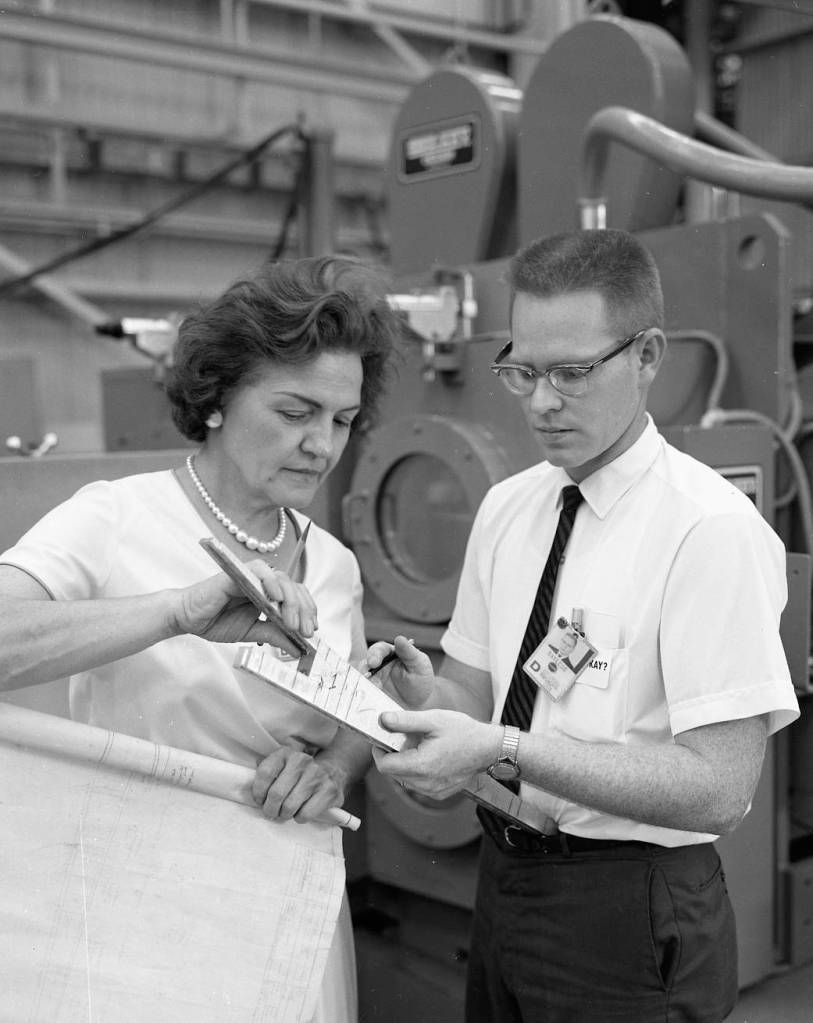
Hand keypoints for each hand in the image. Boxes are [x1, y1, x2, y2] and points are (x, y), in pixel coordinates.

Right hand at [171, 561, 317, 649]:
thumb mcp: (253, 632)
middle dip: (303, 611)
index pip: (297, 596)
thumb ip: (275, 636)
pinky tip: (276, 600)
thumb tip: (298, 648)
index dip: (308, 611)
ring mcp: (253, 574)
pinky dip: (272, 583)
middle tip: (305, 631)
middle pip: (295, 588)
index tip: (311, 630)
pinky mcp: (239, 571)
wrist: (189, 619)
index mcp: (269, 593)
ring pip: (283, 580)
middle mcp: (264, 581)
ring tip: (292, 623)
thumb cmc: (217, 621)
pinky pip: (262, 570)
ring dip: (291, 602)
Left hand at [252, 744, 348, 823]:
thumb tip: (251, 788)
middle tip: (272, 812)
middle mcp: (302, 761)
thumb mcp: (283, 765)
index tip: (260, 800)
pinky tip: (301, 811)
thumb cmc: (300, 774)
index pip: (265, 773)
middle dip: (270, 809)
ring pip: (289, 806)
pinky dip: (299, 818)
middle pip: (276, 793)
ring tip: (286, 812)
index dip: (258, 792)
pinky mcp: (329, 792)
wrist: (334, 771)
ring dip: (284, 815)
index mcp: (286, 753)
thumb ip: (267, 772)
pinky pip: (305, 814)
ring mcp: (317, 776)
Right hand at [365, 635, 433, 708]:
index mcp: (390, 654)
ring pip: (362, 677)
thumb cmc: (421, 679)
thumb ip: (408, 652)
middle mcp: (379, 665)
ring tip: (375, 689)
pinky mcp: (371, 693)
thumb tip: (399, 638)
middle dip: (365, 669)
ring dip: (365, 682)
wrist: (419, 703)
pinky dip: (364, 693)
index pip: (379, 650)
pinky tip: (371, 697)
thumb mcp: (419, 664)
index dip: (374, 655)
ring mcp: (373, 679)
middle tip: (367, 676)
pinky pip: (364, 691)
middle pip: (366, 663)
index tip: (374, 663)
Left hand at [374, 709, 502, 799]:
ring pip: (404, 780)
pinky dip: (416, 773)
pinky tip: (428, 758)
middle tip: (403, 740)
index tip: (382, 739)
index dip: (379, 751)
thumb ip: (405, 721)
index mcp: (421, 765)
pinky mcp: (439, 794)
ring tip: (417, 748)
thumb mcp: (433, 719)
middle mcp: (425, 783)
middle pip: (392, 773)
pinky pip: (417, 785)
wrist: (488, 748)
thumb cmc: (463, 732)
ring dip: (404, 765)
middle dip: (392, 756)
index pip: (384, 766)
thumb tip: (383, 719)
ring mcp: (432, 791)